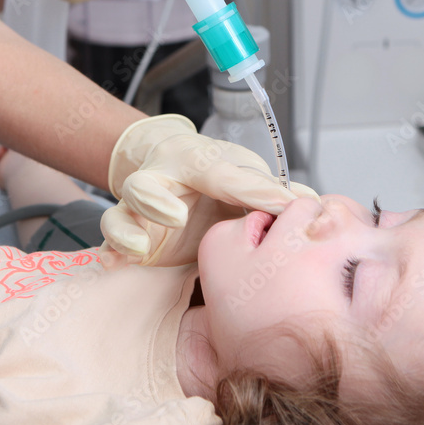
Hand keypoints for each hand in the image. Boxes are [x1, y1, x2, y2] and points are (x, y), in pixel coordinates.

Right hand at [100, 115, 317, 267]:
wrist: (170, 164)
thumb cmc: (210, 169)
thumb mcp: (241, 172)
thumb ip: (267, 190)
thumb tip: (311, 201)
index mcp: (194, 162)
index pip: (221, 174)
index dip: (251, 190)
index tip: (281, 206)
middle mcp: (161, 181)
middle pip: (145, 184)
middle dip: (155, 199)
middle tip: (177, 215)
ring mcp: (140, 209)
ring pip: (121, 211)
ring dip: (130, 228)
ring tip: (142, 247)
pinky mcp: (131, 231)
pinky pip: (112, 237)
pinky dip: (113, 249)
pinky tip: (119, 262)